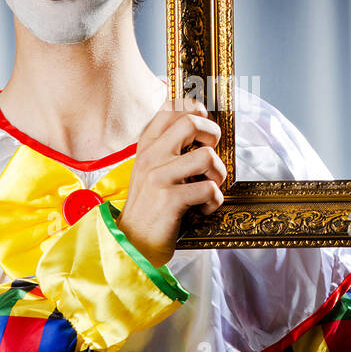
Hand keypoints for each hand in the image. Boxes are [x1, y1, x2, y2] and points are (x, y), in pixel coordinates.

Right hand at [117, 98, 225, 267]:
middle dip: (212, 134)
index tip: (204, 123)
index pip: (170, 108)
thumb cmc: (150, 208)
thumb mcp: (151, 172)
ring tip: (209, 188)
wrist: (132, 243)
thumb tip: (202, 128)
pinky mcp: (170, 199)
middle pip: (191, 122)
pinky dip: (214, 201)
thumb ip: (168, 150)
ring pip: (207, 156)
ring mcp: (159, 177)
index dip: (195, 109)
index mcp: (147, 146)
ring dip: (218, 174)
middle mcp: (151, 157)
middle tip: (211, 152)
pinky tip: (203, 209)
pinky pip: (209, 189)